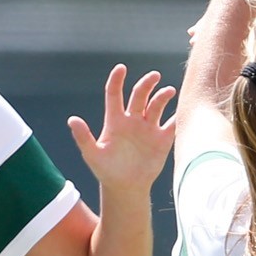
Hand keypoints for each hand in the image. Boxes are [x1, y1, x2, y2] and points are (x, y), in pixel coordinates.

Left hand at [68, 65, 175, 190]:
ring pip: (157, 105)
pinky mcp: (162, 139)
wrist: (126, 187)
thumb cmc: (106, 171)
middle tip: (154, 76)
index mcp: (115, 120)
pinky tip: (183, 110)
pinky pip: (172, 124)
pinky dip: (178, 116)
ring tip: (170, 91)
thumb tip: (72, 120)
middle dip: (147, 84)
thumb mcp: (92, 154)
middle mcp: (132, 120)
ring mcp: (148, 129)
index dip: (117, 80)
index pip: (114, 94)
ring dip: (163, 96)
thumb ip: (83, 137)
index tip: (121, 68)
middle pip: (140, 95)